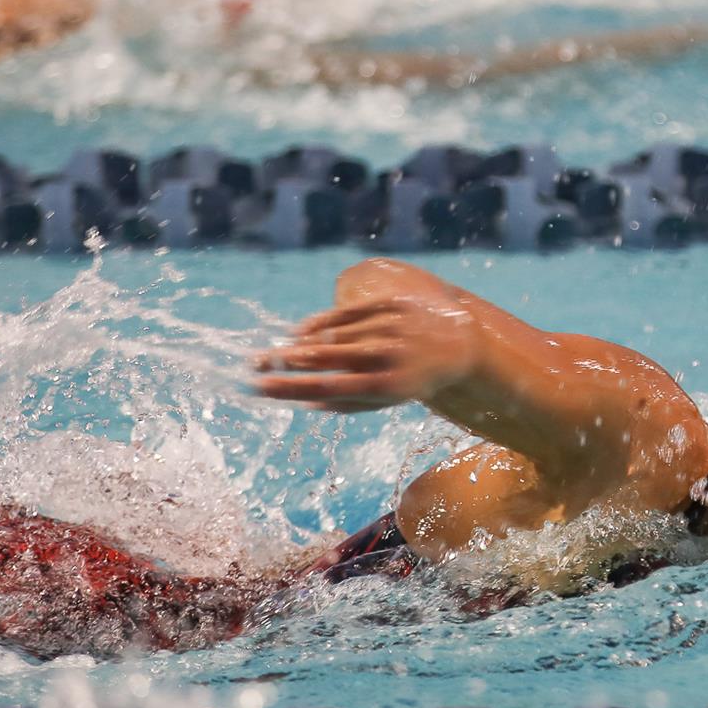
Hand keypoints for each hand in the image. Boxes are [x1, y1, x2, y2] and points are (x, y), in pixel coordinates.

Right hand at [252, 296, 476, 412]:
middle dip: (283, 362)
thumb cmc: (412, 380)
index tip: (259, 387)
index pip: (327, 387)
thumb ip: (347, 403)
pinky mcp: (390, 304)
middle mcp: (386, 355)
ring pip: (332, 335)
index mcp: (385, 385)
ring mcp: (388, 326)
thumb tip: (304, 402)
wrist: (455, 346)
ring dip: (298, 345)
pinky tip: (297, 333)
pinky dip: (320, 322)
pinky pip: (346, 312)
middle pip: (323, 358)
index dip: (290, 387)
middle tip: (252, 365)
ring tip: (272, 353)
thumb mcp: (387, 400)